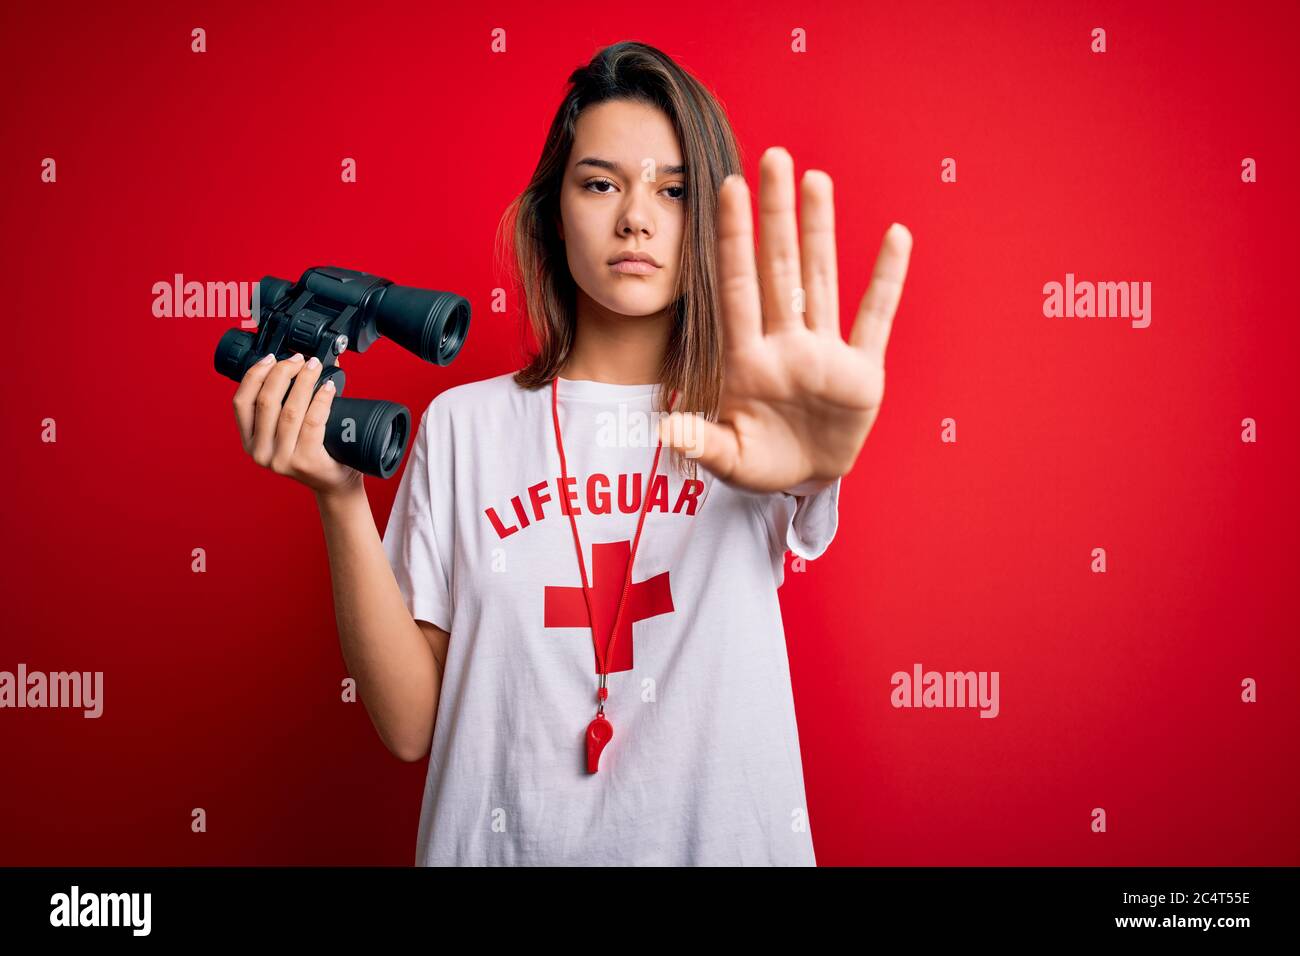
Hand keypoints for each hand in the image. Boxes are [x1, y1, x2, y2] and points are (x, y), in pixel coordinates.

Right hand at [232, 352, 363, 498]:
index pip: (241, 402)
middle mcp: (260, 452)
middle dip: (283, 373)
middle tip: (299, 360)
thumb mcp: (289, 429)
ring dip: (303, 382)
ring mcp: (281, 460)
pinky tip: (328, 387)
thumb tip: (303, 361)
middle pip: (266, 402)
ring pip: (290, 410)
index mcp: (250, 441)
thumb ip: (285, 401)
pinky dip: (321, 399)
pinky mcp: (305, 462)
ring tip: (314, 367)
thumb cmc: (314, 452)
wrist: (334, 484)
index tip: (271, 358)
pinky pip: (312, 422)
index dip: (254, 375)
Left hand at [658, 146, 911, 493]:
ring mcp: (823, 355)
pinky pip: (874, 319)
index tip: (727, 188)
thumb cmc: (758, 463)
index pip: (736, 287)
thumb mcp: (728, 459)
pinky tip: (895, 237)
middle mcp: (784, 345)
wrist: (802, 481)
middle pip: (778, 268)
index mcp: (746, 361)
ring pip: (821, 280)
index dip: (733, 240)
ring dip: (821, 231)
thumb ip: (701, 442)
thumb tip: (668, 429)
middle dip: (775, 215)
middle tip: (773, 157)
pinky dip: (885, 280)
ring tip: (816, 179)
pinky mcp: (860, 373)